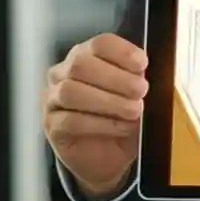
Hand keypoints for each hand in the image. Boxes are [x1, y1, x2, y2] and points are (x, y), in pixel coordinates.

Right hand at [43, 33, 149, 200]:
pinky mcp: (52, 125)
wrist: (107, 156)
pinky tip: (121, 127)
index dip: (122, 51)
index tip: (142, 64)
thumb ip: (138, 80)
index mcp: (86, 56)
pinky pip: (70, 121)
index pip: (99, 44)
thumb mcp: (134, 96)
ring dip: (108, 101)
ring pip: (72, 91)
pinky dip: (101, 124)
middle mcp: (64, 73)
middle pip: (81, 64)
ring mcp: (53, 99)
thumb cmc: (120, 119)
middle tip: (140, 91)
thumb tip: (147, 74)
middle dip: (116, 78)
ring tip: (133, 110)